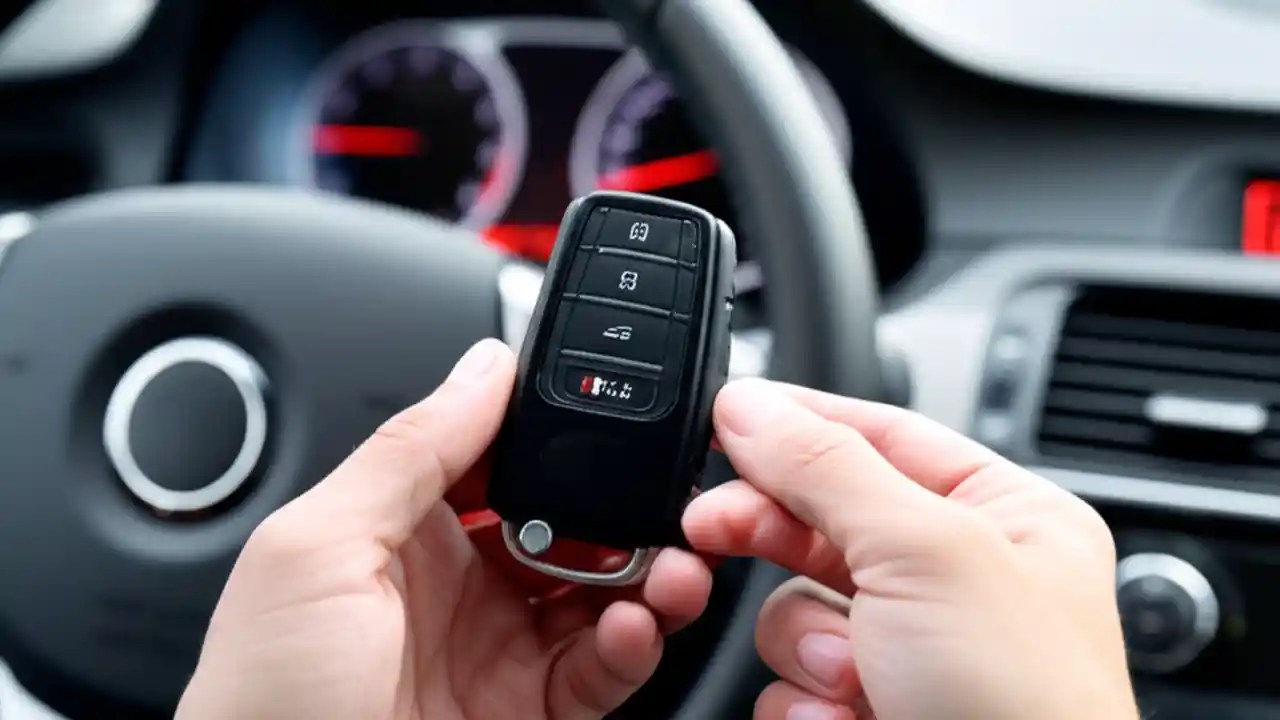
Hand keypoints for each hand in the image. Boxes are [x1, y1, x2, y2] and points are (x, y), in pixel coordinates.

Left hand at [177, 339, 711, 719]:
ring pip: (602, 594)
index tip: (613, 415)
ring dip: (649, 575)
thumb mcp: (318, 547)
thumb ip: (409, 451)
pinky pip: (602, 669)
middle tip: (662, 498)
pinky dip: (633, 645)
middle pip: (567, 523)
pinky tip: (633, 626)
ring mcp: (498, 650)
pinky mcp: (529, 712)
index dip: (559, 435)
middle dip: (622, 507)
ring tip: (672, 568)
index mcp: (401, 525)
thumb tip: (485, 367)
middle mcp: (458, 582)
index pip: (501, 455)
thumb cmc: (262, 699)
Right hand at [684, 379, 1136, 719]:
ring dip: (804, 645)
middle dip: (770, 529)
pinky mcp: (868, 709)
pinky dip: (803, 702)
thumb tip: (752, 405)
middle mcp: (957, 579)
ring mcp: (909, 650)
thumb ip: (828, 467)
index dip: (798, 421)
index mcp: (1003, 516)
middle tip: (710, 523)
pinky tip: (843, 716)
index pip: (881, 434)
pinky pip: (790, 679)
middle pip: (824, 517)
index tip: (723, 415)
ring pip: (795, 605)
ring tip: (846, 677)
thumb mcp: (925, 554)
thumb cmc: (1024, 710)